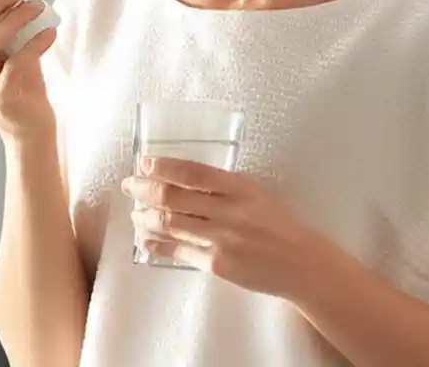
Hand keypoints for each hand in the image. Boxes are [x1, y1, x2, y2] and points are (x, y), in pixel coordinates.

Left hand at [121, 157, 332, 298]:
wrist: (299, 262)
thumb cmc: (276, 224)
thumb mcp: (254, 194)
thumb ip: (222, 186)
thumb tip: (179, 179)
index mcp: (239, 188)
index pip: (192, 172)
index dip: (164, 166)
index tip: (144, 163)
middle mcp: (229, 212)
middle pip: (173, 197)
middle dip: (144, 189)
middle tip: (129, 185)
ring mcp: (222, 240)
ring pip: (170, 224)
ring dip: (146, 217)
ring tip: (135, 213)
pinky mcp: (217, 265)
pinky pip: (178, 251)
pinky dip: (157, 244)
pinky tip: (146, 240)